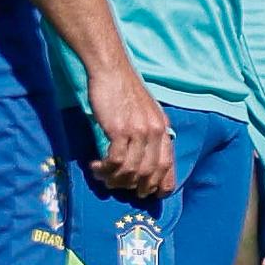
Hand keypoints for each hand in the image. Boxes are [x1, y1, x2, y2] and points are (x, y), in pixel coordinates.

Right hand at [82, 62, 175, 200]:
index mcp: (163, 128)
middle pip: (149, 173)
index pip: (168, 165)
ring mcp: (139, 131)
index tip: (149, 194)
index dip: (161, 185)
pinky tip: (95, 166)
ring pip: (131, 170)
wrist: (111, 70)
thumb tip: (145, 159)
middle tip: (119, 187)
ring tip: (102, 176)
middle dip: (134, 186)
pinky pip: (115, 161)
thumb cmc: (125, 91)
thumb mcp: (146, 111)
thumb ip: (149, 132)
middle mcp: (155, 132)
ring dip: (114, 179)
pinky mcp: (119, 130)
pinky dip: (104, 169)